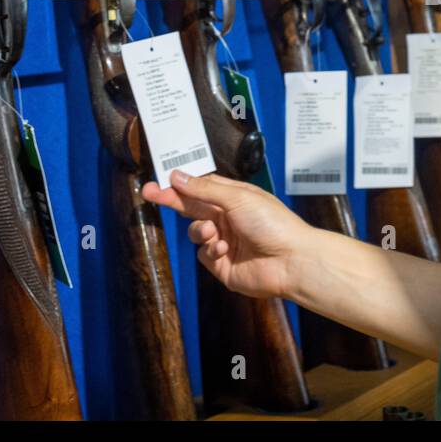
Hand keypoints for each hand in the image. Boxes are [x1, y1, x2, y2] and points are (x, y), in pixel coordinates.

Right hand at [141, 169, 312, 299]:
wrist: (291, 260)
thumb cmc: (273, 223)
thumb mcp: (238, 198)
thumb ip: (205, 189)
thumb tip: (178, 176)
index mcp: (234, 198)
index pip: (200, 188)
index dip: (179, 184)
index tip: (158, 181)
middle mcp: (228, 218)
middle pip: (193, 207)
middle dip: (172, 201)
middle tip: (149, 193)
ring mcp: (225, 241)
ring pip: (195, 232)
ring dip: (200, 231)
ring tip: (212, 233)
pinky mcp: (222, 265)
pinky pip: (203, 254)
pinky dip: (210, 251)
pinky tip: (224, 250)